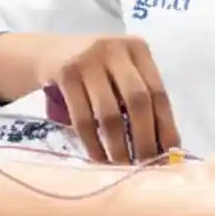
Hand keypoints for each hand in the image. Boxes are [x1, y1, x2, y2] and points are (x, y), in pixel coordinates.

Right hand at [38, 35, 180, 163]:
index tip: (169, 155)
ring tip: (123, 166)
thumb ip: (140, 97)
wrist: (45, 51)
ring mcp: (88, 60)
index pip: (158, 91)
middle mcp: (115, 49)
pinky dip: (93, 144)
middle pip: (138, 100)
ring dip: (118, 146)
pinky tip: (99, 158)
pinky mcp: (65, 74)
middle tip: (145, 165)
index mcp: (137, 48)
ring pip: (110, 113)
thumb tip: (163, 146)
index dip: (166, 126)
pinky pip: (83, 118)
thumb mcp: (119, 71)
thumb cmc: (92, 69)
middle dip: (144, 139)